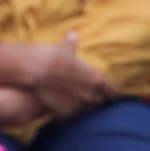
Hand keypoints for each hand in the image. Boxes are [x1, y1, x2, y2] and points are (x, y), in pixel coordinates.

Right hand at [0, 35, 116, 118]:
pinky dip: (69, 111)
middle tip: (89, 95)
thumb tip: (73, 34)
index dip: (113, 93)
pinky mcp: (65, 112)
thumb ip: (72, 44)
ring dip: (82, 106)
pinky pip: (71, 115)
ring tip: (74, 100)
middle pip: (99, 102)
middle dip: (96, 99)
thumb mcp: (66, 49)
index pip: (113, 92)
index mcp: (96, 79)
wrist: (36, 69)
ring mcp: (77, 105)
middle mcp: (90, 94)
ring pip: (86, 110)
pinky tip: (62, 105)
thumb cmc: (53, 56)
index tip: (113, 94)